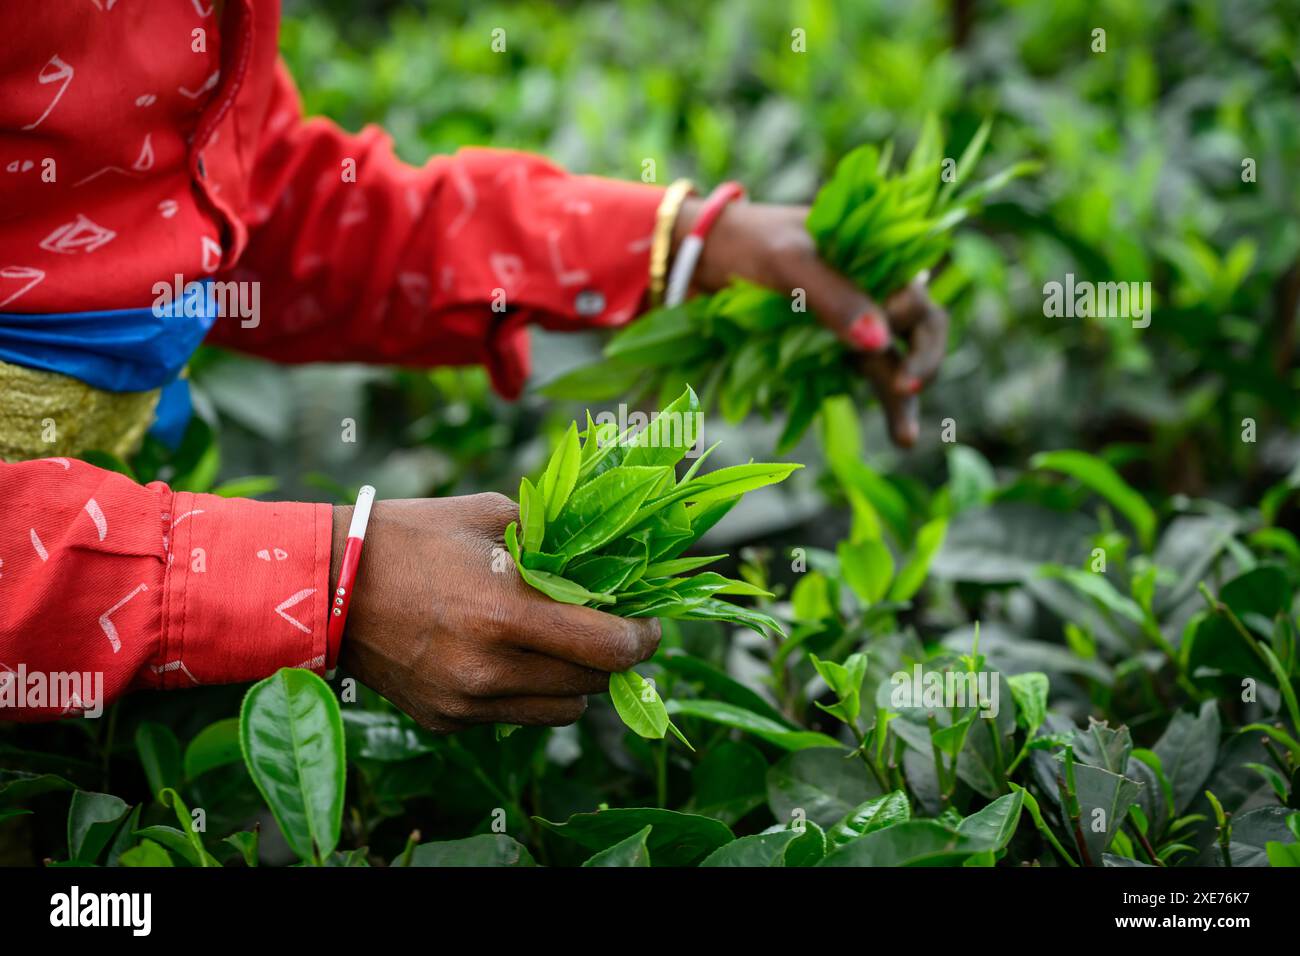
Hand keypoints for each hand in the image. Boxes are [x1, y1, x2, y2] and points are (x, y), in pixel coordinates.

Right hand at [331, 494, 660, 731]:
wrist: (328, 586)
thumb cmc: (413, 538)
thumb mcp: (490, 516)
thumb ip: (555, 537)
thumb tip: (612, 550)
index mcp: (506, 612)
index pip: (610, 648)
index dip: (644, 638)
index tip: (650, 623)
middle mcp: (490, 668)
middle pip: (594, 683)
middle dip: (615, 657)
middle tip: (614, 629)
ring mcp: (467, 701)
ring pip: (564, 710)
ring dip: (578, 680)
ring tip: (566, 646)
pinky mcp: (446, 720)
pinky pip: (519, 717)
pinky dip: (532, 692)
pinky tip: (515, 658)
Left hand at [676, 198, 948, 447]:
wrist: (700, 254)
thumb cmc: (749, 243)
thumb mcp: (790, 262)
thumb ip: (833, 297)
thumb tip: (880, 342)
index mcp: (876, 260)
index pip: (916, 302)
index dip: (913, 329)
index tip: (884, 343)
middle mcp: (870, 293)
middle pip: (913, 337)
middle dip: (920, 370)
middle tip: (909, 393)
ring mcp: (847, 325)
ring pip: (886, 364)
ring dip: (898, 401)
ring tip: (905, 440)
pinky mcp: (823, 350)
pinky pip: (853, 377)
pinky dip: (866, 400)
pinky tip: (883, 429)